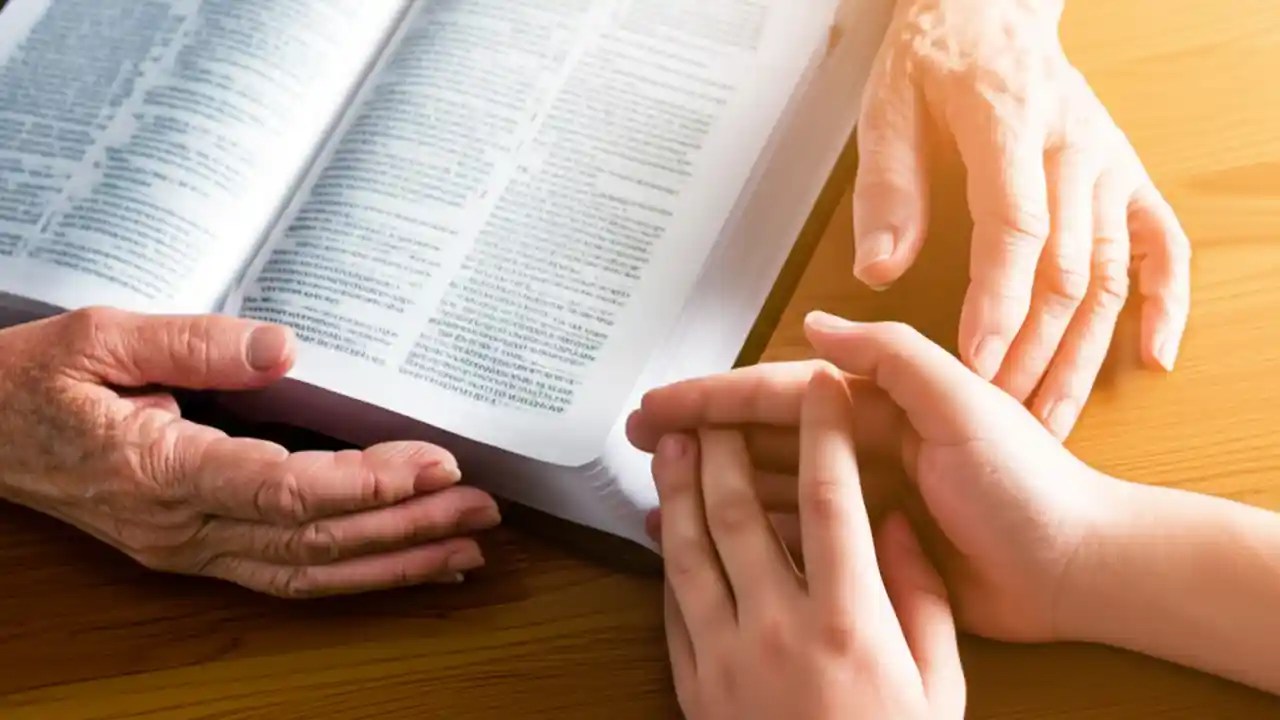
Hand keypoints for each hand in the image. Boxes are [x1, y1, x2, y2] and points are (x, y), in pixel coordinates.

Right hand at [0, 308, 499, 597]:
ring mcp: (188, 548)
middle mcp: (180, 526)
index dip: (364, 482)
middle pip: (313, 538)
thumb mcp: (97, 337)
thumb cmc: (31, 380)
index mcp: (157, 469)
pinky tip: (404, 564)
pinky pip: (285, 574)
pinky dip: (352, 575)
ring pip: (308, 570)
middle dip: (405, 526)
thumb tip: (285, 347)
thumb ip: (191, 342)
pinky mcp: (195, 551)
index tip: (434, 464)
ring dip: (392, 561)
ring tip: (467, 545)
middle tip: (484, 507)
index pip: (282, 489)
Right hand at [631, 313, 1123, 642]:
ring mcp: (864, 494)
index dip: (716, 394)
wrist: (1074, 569)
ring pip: (769, 480)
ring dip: (715, 478)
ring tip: (660, 485)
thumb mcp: (965, 404)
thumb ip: (894, 356)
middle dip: (699, 431)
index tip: (663, 399)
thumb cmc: (1031, 486)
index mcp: (883, 402)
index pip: (781, 390)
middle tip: (641, 436)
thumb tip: (819, 325)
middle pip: (762, 432)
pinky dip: (751, 529)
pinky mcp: (868, 544)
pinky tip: (713, 534)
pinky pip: (794, 530)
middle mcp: (865, 443)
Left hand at [652, 370, 963, 719]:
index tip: (820, 388)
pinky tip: (664, 525)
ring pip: (689, 549)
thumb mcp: (940, 684)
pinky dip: (666, 557)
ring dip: (679, 489)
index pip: (830, 500)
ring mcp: (726, 657)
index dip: (822, 433)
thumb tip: (898, 523)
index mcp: (850, 622)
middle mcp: (779, 629)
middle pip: (740, 511)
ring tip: (675, 444)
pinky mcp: (695, 686)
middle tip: (716, 402)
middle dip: (726, 444)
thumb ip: (923, 598)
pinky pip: (672, 605)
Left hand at [853, 0, 1190, 436]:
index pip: (1016, 228)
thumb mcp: (887, 109)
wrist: (992, 8)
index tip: (977, 366)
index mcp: (1010, 123)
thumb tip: (880, 274)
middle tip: (1000, 417)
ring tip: (1053, 416)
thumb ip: (886, 192)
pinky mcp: (1127, 176)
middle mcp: (1074, 145)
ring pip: (1109, 272)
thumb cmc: (936, 59)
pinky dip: (1165, 302)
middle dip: (1033, 349)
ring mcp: (1109, 164)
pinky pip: (1162, 245)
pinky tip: (1152, 357)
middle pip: (1066, 266)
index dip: (998, 304)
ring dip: (1083, 351)